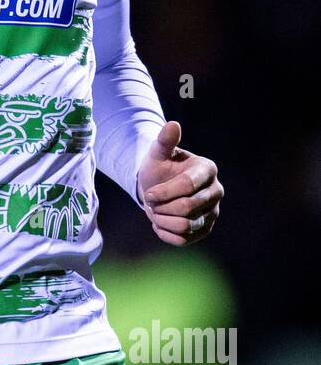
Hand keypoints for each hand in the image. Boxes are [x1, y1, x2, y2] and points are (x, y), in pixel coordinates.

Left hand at [137, 120, 222, 246]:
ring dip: (163, 221)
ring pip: (186, 226)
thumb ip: (164, 140)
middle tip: (150, 203)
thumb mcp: (157, 153)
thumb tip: (172, 124)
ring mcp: (213, 212)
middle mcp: (216, 191)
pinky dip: (166, 234)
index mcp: (207, 169)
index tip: (148, 194)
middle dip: (162, 207)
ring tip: (155, 212)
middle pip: (188, 208)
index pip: (187, 186)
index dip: (164, 192)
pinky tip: (160, 223)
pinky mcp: (206, 229)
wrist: (159, 188)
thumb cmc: (159, 168)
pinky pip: (185, 240)